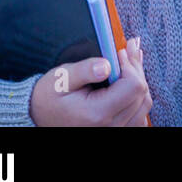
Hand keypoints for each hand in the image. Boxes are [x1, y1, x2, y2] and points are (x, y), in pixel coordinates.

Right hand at [29, 36, 151, 125]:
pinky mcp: (116, 130)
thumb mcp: (60, 79)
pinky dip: (137, 97)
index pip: (134, 86)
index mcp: (98, 113)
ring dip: (139, 81)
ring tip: (129, 62)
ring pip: (144, 104)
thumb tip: (106, 65)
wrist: (37, 116)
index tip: (120, 52)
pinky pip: (138, 115)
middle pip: (141, 94)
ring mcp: (115, 131)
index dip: (131, 65)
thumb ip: (84, 70)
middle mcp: (110, 126)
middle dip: (136, 69)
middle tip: (127, 50)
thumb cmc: (47, 98)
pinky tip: (128, 80)